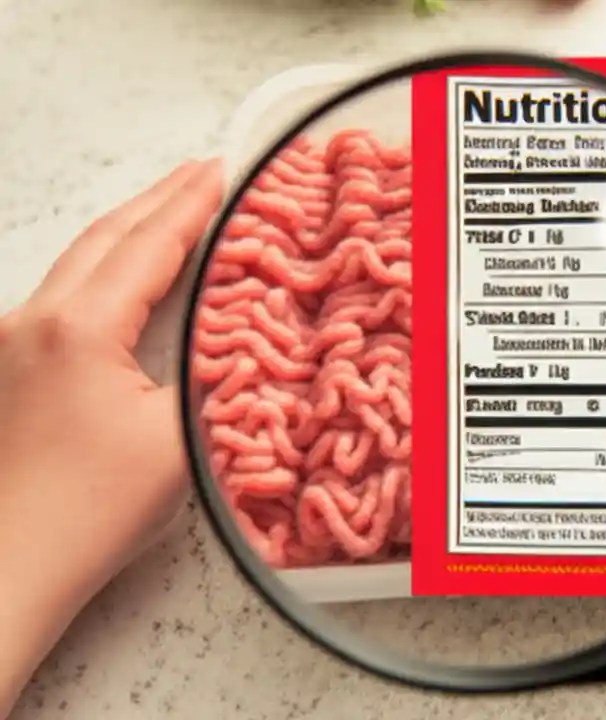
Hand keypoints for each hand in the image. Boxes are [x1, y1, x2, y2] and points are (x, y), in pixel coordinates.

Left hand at [0, 159, 221, 609]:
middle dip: (160, 199)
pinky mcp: (7, 370)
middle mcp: (34, 322)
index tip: (227, 169)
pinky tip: (130, 278)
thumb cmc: (86, 512)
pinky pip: (64, 295)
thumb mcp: (179, 441)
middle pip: (107, 237)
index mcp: (78, 328)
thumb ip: (217, 376)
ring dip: (131, 231)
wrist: (7, 566)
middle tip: (204, 171)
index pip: (149, 245)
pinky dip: (107, 268)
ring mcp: (12, 344)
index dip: (194, 204)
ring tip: (173, 210)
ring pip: (81, 262)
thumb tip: (250, 342)